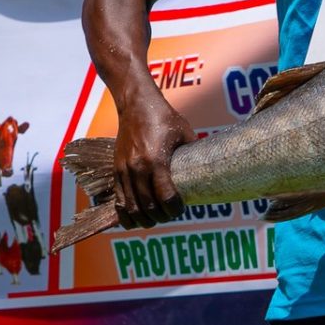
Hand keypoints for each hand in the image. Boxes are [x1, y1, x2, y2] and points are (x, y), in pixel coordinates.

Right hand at [111, 91, 195, 228]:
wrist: (135, 104)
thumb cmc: (164, 117)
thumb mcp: (185, 133)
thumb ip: (193, 153)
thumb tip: (207, 169)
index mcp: (156, 160)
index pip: (166, 197)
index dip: (175, 209)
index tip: (180, 209)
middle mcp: (138, 168)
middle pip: (148, 207)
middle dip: (161, 217)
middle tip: (169, 215)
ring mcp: (124, 170)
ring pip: (131, 207)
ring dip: (143, 219)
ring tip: (154, 220)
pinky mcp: (116, 170)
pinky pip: (118, 199)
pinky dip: (125, 213)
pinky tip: (134, 219)